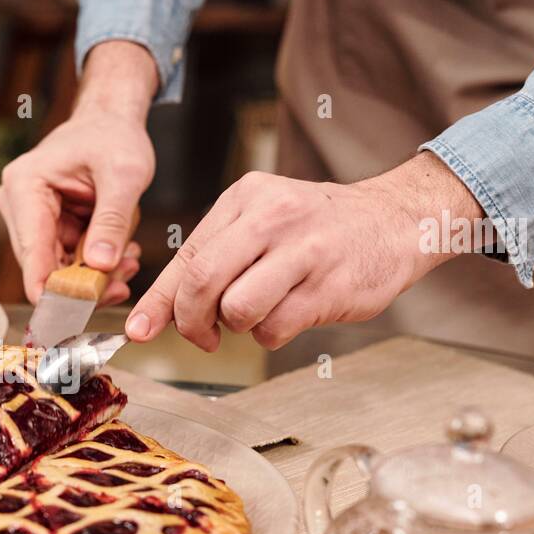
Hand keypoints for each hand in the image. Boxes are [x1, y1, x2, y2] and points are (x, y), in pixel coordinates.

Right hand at [0, 41, 155, 304]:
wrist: (111, 122)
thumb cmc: (114, 137)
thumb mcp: (124, 175)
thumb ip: (113, 220)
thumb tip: (101, 266)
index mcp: (25, 185)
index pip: (32, 248)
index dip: (47, 286)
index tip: (62, 316)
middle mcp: (19, 205)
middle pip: (43, 266)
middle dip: (82, 283)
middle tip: (121, 288)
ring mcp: (31, 220)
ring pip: (59, 270)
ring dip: (94, 277)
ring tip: (129, 266)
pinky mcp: (47, 230)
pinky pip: (70, 263)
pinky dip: (96, 268)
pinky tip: (122, 261)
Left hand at [126, 153, 482, 349]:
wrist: (394, 221)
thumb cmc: (317, 230)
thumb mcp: (261, 222)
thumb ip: (215, 259)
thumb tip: (160, 313)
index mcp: (246, 197)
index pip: (188, 255)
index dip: (159, 300)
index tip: (139, 330)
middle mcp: (273, 217)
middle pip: (203, 282)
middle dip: (192, 320)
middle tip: (203, 335)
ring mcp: (303, 251)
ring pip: (238, 310)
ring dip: (239, 327)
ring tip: (258, 314)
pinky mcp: (328, 286)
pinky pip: (274, 329)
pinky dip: (272, 334)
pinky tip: (290, 313)